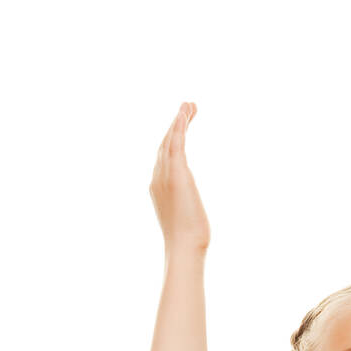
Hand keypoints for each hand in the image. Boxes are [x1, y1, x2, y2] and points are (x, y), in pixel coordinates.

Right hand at [148, 102, 210, 252]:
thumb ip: (187, 210)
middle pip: (165, 144)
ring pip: (170, 139)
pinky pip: (176, 143)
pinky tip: (185, 113)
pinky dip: (179, 126)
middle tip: (187, 108)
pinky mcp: (176, 173)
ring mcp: (165, 174)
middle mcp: (157, 177)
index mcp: (158, 188)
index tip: (182, 127)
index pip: (164, 157)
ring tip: (189, 104)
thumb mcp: (186, 220)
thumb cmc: (188, 241)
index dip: (172, 139)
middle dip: (175, 125)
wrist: (184, 246)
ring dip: (179, 120)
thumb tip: (193, 218)